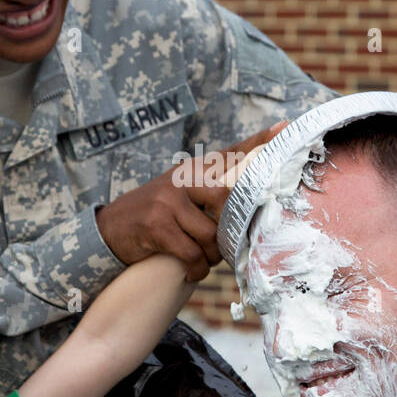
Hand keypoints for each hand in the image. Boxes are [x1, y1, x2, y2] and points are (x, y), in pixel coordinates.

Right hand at [95, 122, 286, 280]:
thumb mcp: (183, 194)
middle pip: (227, 198)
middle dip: (232, 228)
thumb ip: (213, 192)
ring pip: (211, 235)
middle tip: (229, 244)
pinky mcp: (157, 225)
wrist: (111, 229)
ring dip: (211, 255)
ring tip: (201, 258)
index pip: (233, 152)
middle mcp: (183, 177)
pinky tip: (190, 269)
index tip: (285, 127)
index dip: (260, 142)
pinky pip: (192, 253)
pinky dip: (196, 268)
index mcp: (194, 168)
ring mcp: (168, 200)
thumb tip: (255, 203)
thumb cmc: (158, 215)